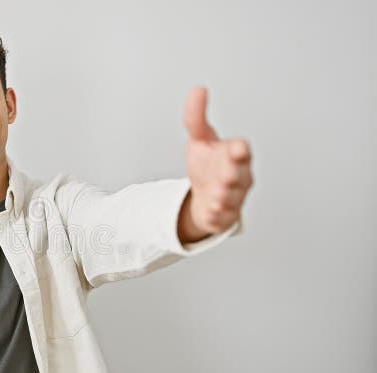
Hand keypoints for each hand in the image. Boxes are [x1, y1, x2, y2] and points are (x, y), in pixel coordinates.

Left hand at [180, 86, 253, 240]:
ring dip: (224, 197)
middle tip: (226, 175)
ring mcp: (233, 197)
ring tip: (216, 197)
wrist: (203, 196)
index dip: (239, 149)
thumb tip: (198, 89)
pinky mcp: (224, 215)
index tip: (238, 147)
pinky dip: (217, 215)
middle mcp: (238, 176)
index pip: (241, 151)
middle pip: (238, 175)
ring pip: (232, 198)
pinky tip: (211, 212)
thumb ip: (196, 118)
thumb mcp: (200, 139)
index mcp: (234, 155)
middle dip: (233, 174)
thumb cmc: (208, 165)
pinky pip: (222, 216)